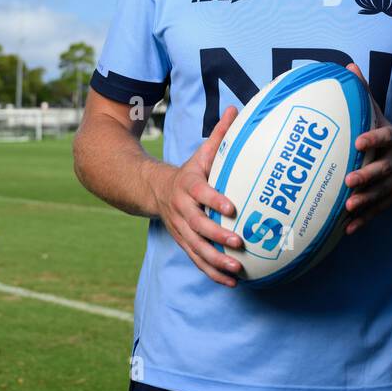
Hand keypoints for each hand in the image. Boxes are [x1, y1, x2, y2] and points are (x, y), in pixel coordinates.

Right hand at [148, 105, 245, 286]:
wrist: (153, 190)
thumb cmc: (189, 171)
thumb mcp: (201, 153)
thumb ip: (219, 135)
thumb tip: (235, 108)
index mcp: (189, 186)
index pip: (202, 194)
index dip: (215, 200)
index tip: (232, 207)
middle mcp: (183, 210)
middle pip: (199, 225)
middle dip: (218, 236)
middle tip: (238, 243)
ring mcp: (182, 229)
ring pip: (197, 248)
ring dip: (216, 260)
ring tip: (237, 268)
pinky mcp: (184, 242)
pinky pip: (197, 260)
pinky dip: (212, 272)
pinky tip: (231, 281)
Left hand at [342, 63, 391, 234]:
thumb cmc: (387, 137)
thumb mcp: (380, 115)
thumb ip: (364, 95)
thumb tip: (348, 66)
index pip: (385, 137)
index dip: (373, 138)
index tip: (358, 141)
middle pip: (384, 169)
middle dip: (367, 175)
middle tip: (348, 180)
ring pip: (383, 193)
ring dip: (366, 201)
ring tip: (348, 207)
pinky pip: (379, 210)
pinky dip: (365, 220)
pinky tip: (348, 229)